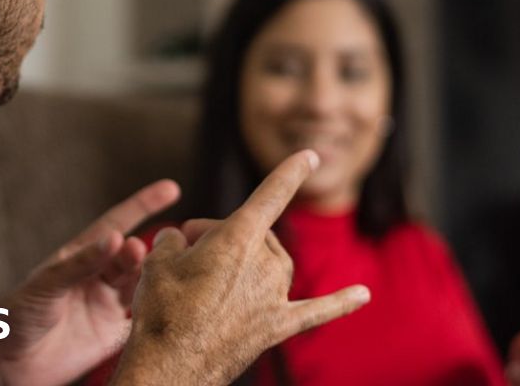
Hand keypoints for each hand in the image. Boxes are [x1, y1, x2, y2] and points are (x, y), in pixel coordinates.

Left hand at [0, 179, 180, 385]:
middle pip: (132, 256)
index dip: (144, 205)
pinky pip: (143, 316)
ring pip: (143, 283)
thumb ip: (80, 263)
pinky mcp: (114, 332)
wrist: (8, 364)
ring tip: (156, 275)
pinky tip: (169, 302)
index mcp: (81, 256)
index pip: (117, 223)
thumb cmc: (17, 315)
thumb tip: (114, 238)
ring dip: (152, 277)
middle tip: (138, 252)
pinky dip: (157, 308)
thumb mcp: (46, 283)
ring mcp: (108, 304)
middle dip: (140, 251)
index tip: (171, 189)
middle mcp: (99, 276)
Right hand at [111, 150, 371, 385]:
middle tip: (187, 253)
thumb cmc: (160, 310)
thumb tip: (184, 242)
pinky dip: (341, 302)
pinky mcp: (277, 327)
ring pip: (273, 263)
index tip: (309, 155)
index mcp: (238, 238)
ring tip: (207, 281)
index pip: (271, 194)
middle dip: (224, 236)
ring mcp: (275, 296)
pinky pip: (316, 309)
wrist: (168, 366)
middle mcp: (265, 263)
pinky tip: (363, 294)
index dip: (290, 172)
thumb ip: (176, 239)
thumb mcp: (157, 260)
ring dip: (249, 263)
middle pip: (256, 233)